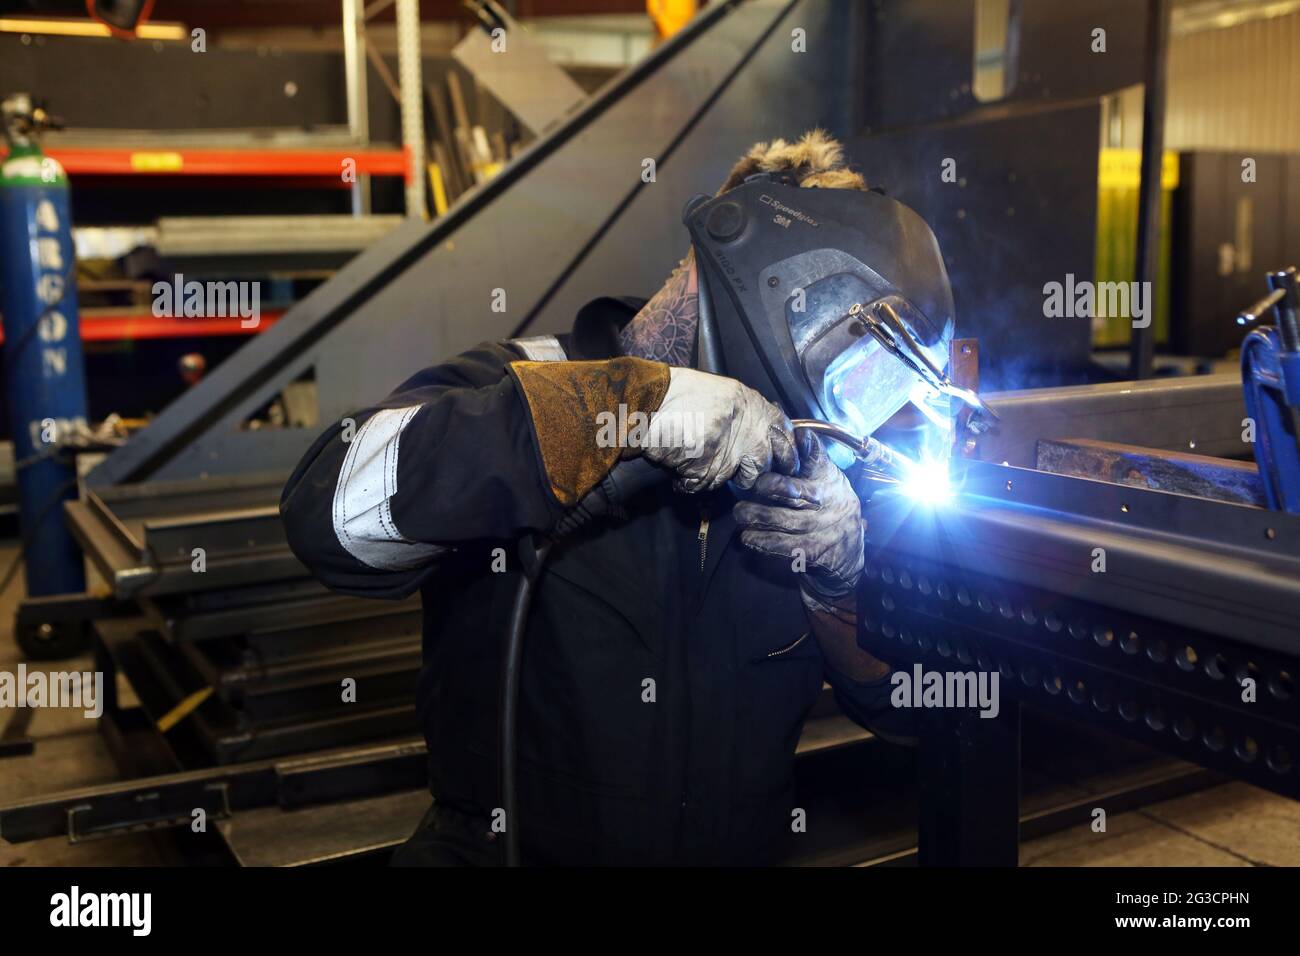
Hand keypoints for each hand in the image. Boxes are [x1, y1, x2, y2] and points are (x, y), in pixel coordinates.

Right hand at [636, 367, 797, 492]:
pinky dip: (690, 481)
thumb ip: (749, 413)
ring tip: (696, 457)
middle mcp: (749, 433)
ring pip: (732, 479)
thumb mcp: (727, 392)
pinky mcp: (708, 472)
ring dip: (715, 474)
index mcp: (755, 408)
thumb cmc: (683, 393)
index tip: (780, 459)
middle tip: (731, 464)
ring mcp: (730, 455)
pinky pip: (703, 485)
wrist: (652, 400)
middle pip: (763, 465)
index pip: (786, 437)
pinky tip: (679, 463)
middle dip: (750, 470)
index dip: (784, 451)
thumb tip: (765, 432)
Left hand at [733, 431, 863, 602]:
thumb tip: (800, 432)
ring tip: (740, 513)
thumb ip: (812, 458)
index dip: (809, 449)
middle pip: (800, 493)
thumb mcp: (828, 480)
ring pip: (786, 521)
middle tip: (756, 483)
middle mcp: (827, 504)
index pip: (819, 462)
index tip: (800, 436)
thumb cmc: (830, 506)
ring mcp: (819, 530)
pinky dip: (763, 542)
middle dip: (777, 487)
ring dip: (760, 516)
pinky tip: (748, 536)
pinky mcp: (811, 553)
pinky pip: (783, 547)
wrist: (848, 553)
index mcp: (828, 481)